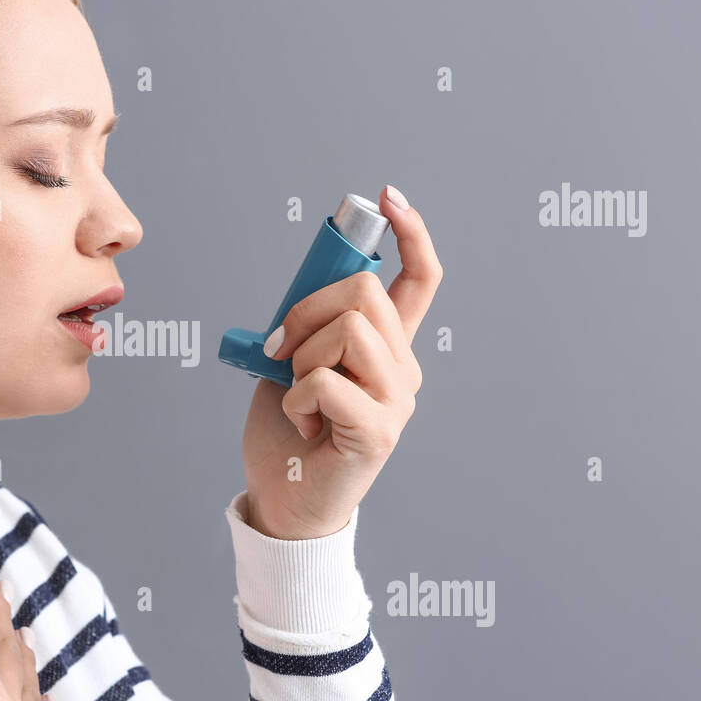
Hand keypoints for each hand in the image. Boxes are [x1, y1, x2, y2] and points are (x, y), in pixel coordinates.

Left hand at [242, 185, 441, 539]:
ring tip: (295, 394)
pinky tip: (302, 422)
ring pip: (349, 330)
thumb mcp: (294, 361)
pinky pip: (327, 381)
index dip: (411, 234)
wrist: (282, 501)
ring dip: (301, 357)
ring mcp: (397, 400)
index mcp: (388, 348)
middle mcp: (403, 369)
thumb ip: (312, 323)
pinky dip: (297, 396)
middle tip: (279, 350)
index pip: (421, 280)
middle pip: (366, 292)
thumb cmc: (286, 433)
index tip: (390, 198)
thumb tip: (313, 283)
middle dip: (306, 310)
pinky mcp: (378, 431)